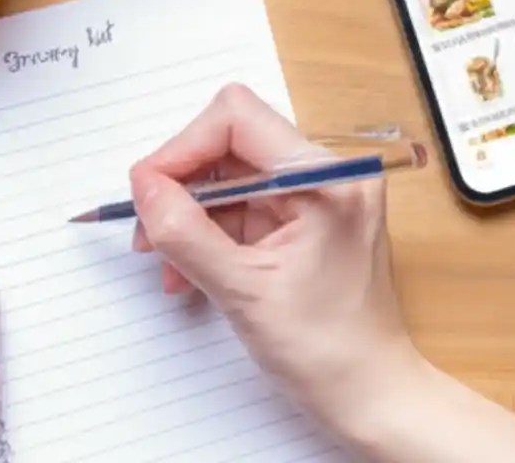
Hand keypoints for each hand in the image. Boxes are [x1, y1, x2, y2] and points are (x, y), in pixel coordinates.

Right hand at [129, 84, 419, 432]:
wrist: (370, 395)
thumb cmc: (327, 350)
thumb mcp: (242, 291)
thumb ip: (185, 232)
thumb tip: (143, 186)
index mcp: (326, 178)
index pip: (236, 119)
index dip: (183, 148)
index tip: (148, 191)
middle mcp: (326, 174)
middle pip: (228, 145)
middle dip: (181, 186)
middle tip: (148, 233)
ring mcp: (316, 196)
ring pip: (228, 178)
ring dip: (189, 216)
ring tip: (168, 264)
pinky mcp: (304, 220)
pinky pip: (241, 208)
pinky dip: (208, 234)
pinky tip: (189, 272)